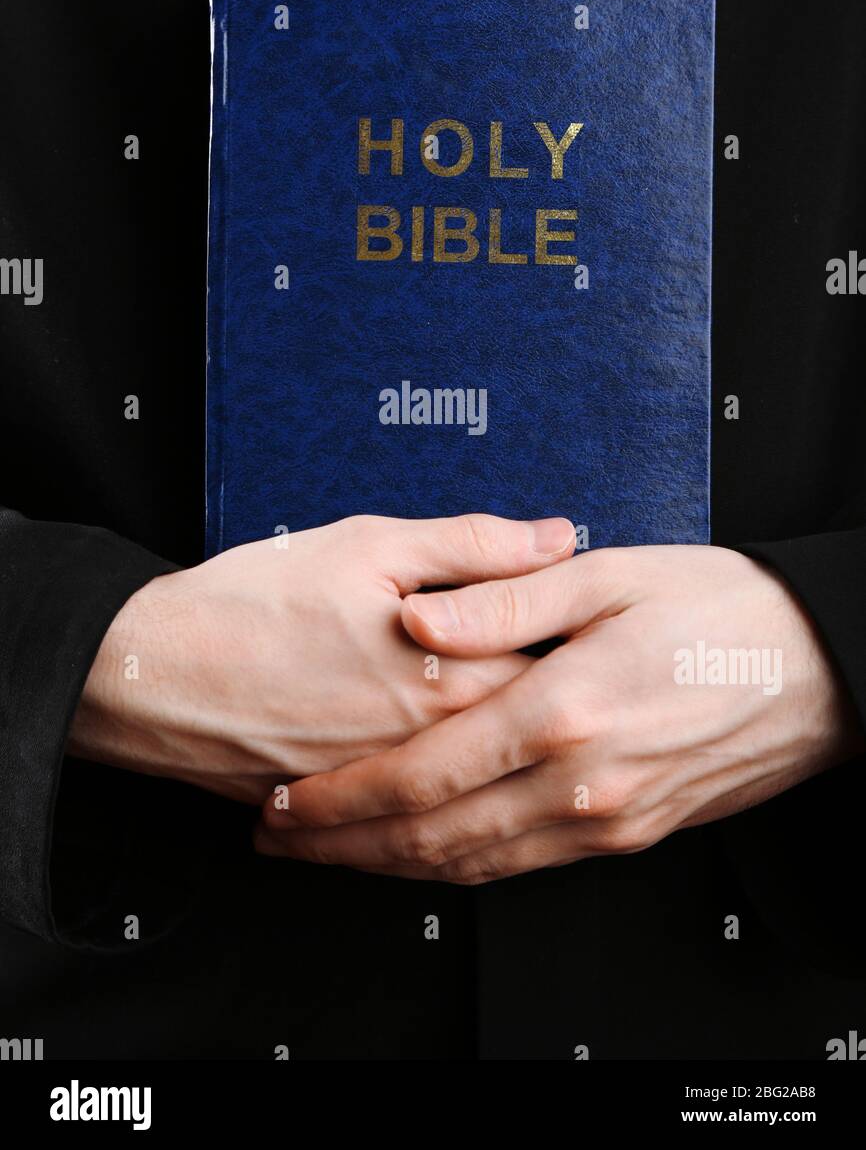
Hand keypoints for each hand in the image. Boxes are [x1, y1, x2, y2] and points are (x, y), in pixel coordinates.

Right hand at [69, 513, 575, 803]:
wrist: (154, 674)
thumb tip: (561, 536)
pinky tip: (474, 794)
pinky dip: (455, 808)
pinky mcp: (353, 814)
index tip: (618, 647)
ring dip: (519, 774)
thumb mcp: (370, 546)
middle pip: (529, 745)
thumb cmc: (257, 599)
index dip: (595, 660)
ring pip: (480, 793)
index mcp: (450, 678)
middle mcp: (431, 748)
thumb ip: (475, 545)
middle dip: (568, 724)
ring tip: (549, 750)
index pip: (558, 677)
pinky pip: (422, 823)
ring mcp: (393, 791)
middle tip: (601, 701)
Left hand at [257, 544, 862, 879]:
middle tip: (278, 837)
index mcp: (562, 710)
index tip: (286, 798)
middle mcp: (578, 784)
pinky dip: (457, 868)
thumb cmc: (721, 608)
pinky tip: (421, 855)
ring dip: (389, 867)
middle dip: (343, 846)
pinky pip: (522, 868)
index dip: (341, 797)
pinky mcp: (628, 836)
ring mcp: (605, 822)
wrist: (821, 669)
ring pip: (472, 866)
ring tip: (328, 855)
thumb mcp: (611, 576)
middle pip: (431, 838)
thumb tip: (418, 621)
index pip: (421, 774)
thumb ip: (502, 599)